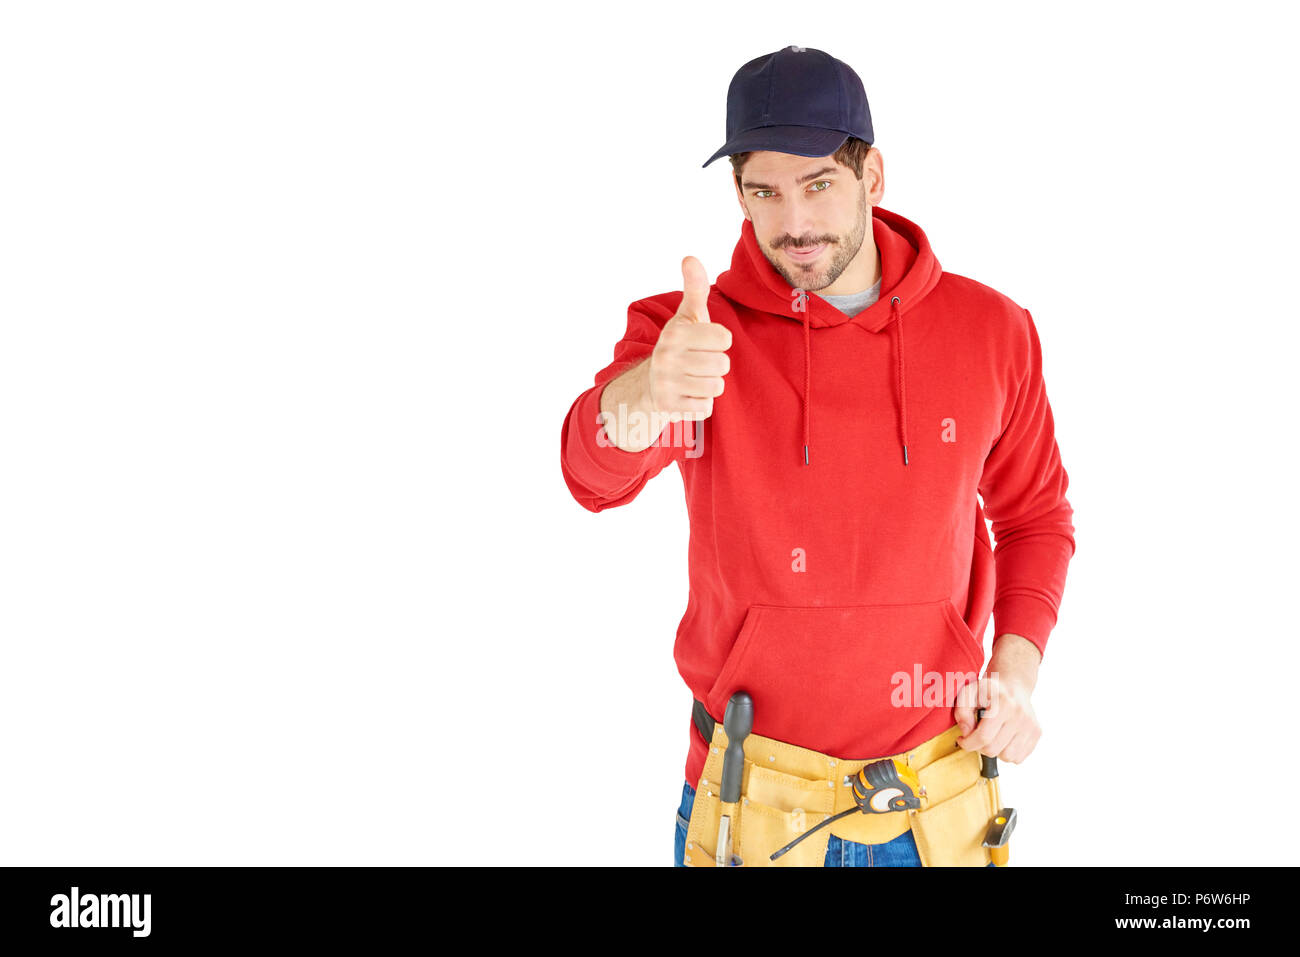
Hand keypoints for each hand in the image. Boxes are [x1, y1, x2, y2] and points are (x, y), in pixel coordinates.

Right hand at [646, 257, 732, 422]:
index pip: (724, 340)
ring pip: (716, 388)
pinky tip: (688, 394)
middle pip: (722, 365)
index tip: (705, 343)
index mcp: (675, 333)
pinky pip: (706, 408)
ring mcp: (666, 384)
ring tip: (694, 378)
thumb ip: (694, 288)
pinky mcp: (669, 408)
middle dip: (716, 366)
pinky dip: (701, 403)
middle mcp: (667, 358)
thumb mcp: (687, 316)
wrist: (650, 383)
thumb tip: (690, 258)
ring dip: (710, 385)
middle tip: (699, 363)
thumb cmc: (680, 345)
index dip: (720, 342)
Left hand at [953, 635, 1041, 763]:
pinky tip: (1002, 739)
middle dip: (979, 747)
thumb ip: (962, 711)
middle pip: (993, 749)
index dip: (968, 743)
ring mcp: (1031, 725)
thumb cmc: (988, 691)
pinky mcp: (1037, 733)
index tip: (962, 740)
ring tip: (991, 737)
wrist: (1013, 685)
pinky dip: (1007, 753)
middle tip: (976, 737)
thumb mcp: (969, 692)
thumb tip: (966, 732)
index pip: (983, 737)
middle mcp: (1020, 715)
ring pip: (1007, 757)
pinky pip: (1019, 757)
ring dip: (995, 751)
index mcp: (1003, 704)